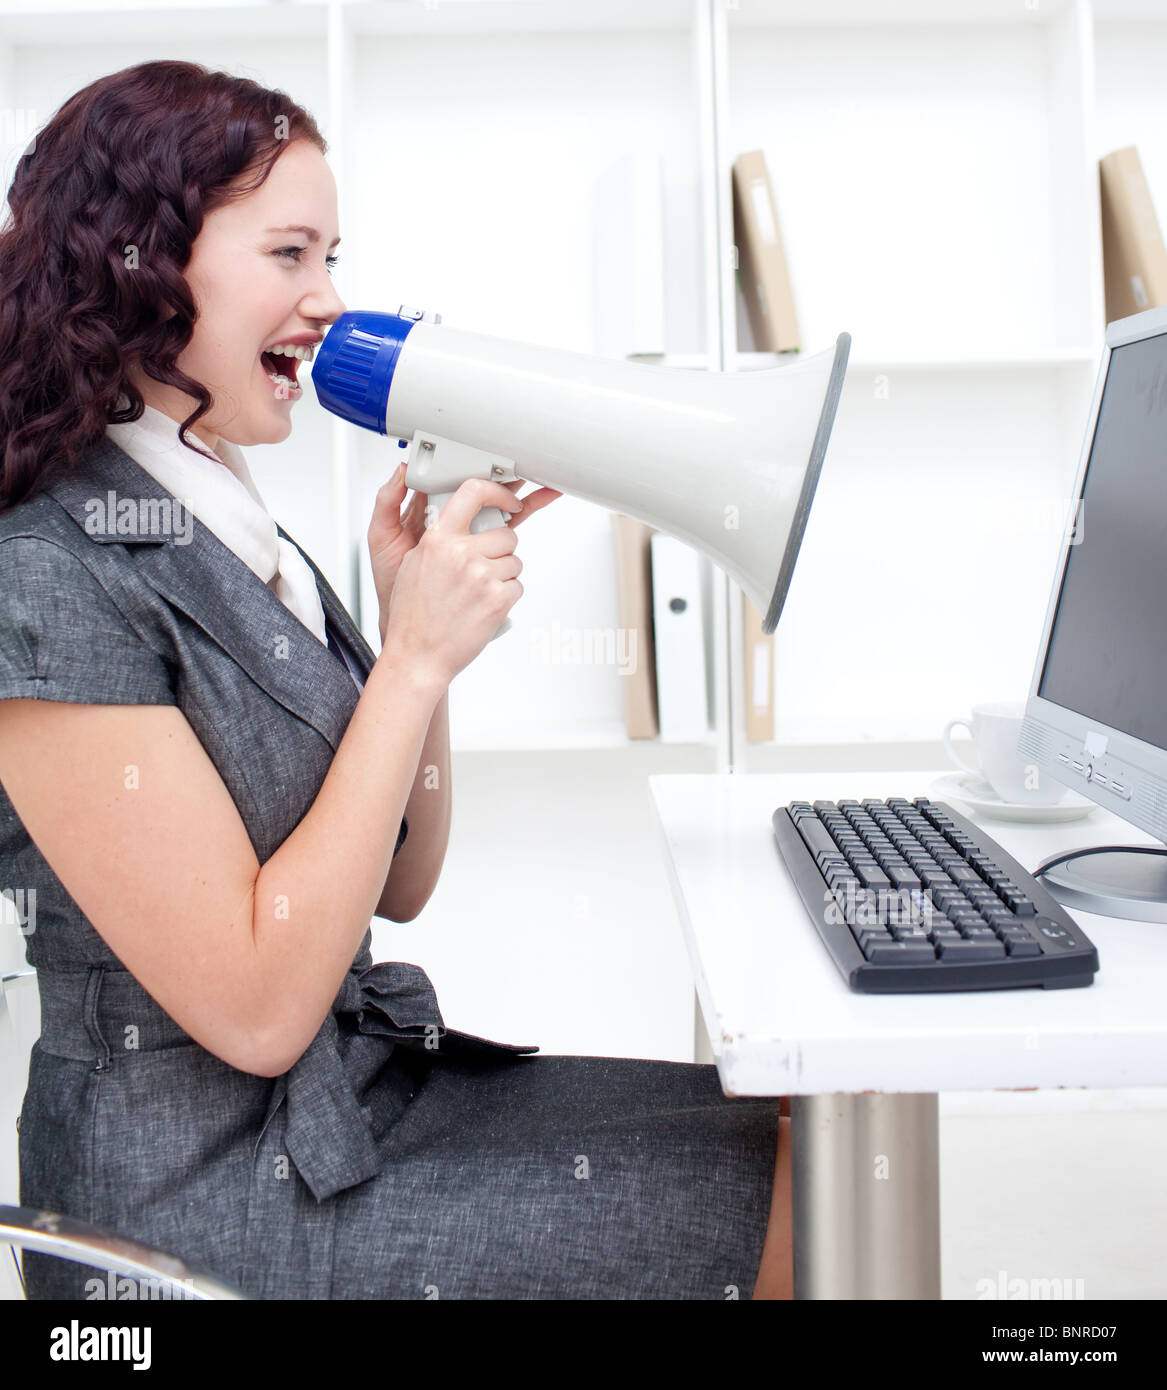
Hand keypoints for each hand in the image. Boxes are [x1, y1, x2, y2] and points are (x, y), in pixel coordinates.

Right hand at [380, 477, 538, 687]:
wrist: (418, 655)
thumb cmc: (413, 615)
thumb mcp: (415, 563)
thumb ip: (439, 538)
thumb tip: (459, 521)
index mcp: (438, 539)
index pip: (473, 492)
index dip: (498, 492)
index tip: (510, 499)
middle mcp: (460, 553)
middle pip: (506, 533)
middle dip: (501, 550)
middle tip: (482, 570)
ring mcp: (481, 575)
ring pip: (515, 561)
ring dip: (504, 575)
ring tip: (478, 594)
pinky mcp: (498, 598)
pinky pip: (517, 585)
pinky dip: (506, 597)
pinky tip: (484, 607)